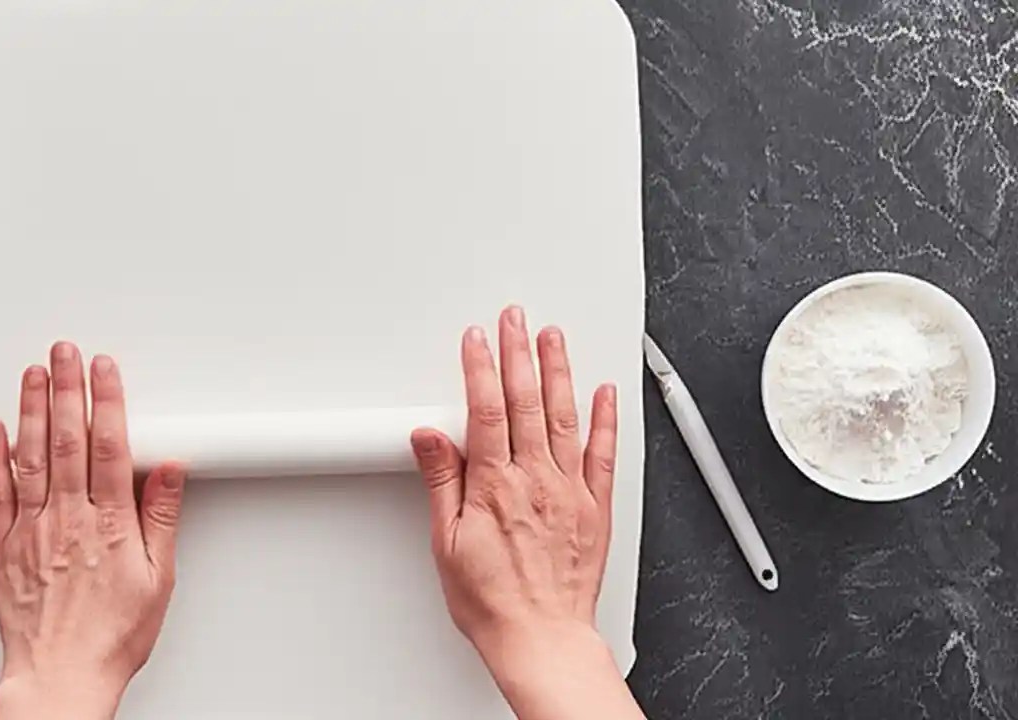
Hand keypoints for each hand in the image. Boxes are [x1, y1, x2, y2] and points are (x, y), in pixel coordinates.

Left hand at [0, 342, 186, 719]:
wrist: (60, 677)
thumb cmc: (110, 637)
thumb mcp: (159, 579)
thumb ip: (161, 518)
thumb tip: (168, 472)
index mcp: (109, 525)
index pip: (108, 446)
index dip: (107, 400)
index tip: (105, 368)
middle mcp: (66, 520)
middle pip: (67, 440)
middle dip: (66, 388)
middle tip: (64, 352)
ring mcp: (30, 531)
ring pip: (30, 456)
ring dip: (32, 409)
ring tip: (34, 373)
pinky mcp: (3, 547)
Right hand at [410, 307, 643, 719]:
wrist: (541, 639)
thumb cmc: (493, 601)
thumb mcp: (445, 543)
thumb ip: (441, 481)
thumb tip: (429, 436)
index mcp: (495, 486)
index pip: (486, 410)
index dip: (481, 367)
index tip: (477, 338)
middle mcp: (536, 481)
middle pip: (526, 402)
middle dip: (519, 353)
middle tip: (516, 318)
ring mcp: (570, 491)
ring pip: (565, 417)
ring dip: (558, 372)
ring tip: (553, 337)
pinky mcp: (595, 508)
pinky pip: (603, 454)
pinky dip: (605, 419)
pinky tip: (604, 392)